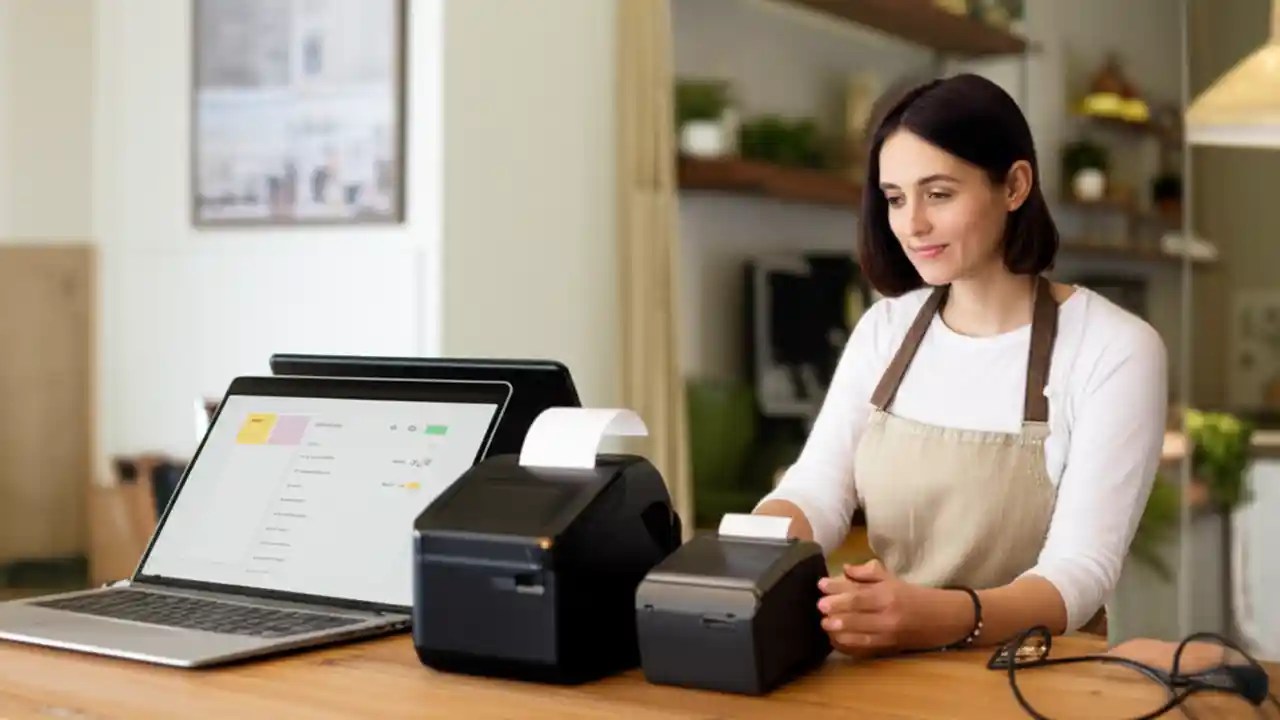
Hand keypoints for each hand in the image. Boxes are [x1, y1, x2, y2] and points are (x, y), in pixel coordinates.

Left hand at [816, 560, 969, 652]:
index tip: (821, 585)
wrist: (941, 619)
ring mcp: (887, 637)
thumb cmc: (912, 595)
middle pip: (854, 616)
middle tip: (820, 607)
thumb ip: (867, 572)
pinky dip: (846, 645)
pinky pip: (862, 650)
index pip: (857, 595)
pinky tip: (835, 638)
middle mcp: (887, 618)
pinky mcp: (886, 650)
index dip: (836, 591)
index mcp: (888, 596)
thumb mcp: (892, 578)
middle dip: (833, 611)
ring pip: (856, 636)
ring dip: (837, 630)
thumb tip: (844, 569)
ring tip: (825, 623)